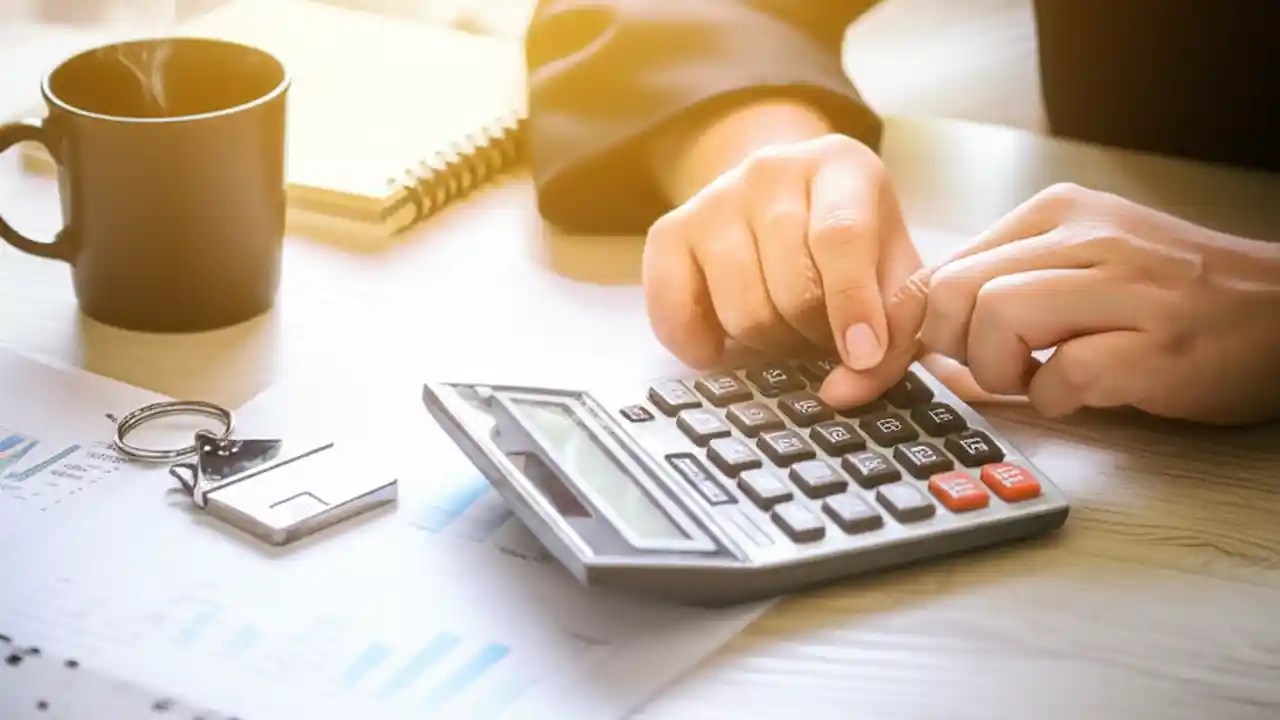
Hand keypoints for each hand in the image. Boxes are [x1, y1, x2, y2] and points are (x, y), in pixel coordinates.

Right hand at [643, 133, 922, 378]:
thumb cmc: (850, 246)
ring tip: (783, 331)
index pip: (841, 236)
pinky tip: (721, 346)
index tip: (861, 356)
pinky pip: (674, 311)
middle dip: (813, 334)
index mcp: (841, 166)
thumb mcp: (892, 273)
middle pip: (791, 284)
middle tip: (821, 337)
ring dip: (767, 344)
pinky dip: (698, 347)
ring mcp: (714, 197)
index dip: (853, 303)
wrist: (783, 198)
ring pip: (741, 309)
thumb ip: (895, 333)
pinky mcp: (670, 229)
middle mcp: (771, 170)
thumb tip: (841, 392)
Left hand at [898, 183, 1279, 424]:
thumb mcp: (1079, 266)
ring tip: (1039, 378)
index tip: (879, 371)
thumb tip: (916, 333)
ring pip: (996, 316)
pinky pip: (1063, 373)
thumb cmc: (1172, 300)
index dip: (902, 328)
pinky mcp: (1157, 343)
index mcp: (1056, 213)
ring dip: (999, 371)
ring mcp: (1126, 286)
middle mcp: (1087, 236)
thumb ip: (1002, 285)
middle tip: (991, 368)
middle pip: (954, 289)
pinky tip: (1083, 393)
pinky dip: (1057, 398)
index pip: (941, 265)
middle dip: (950, 348)